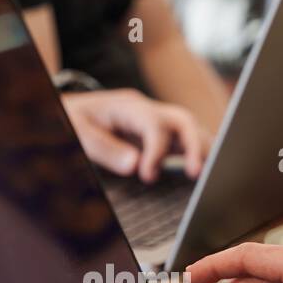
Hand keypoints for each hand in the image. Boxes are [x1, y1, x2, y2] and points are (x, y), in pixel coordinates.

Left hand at [61, 89, 209, 182]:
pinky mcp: (158, 134)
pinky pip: (183, 140)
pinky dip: (197, 153)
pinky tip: (206, 170)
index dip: (157, 151)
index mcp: (128, 106)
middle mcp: (147, 110)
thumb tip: (134, 165)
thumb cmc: (72, 119)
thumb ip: (104, 147)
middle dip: (194, 146)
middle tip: (197, 174)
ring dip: (202, 150)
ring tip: (213, 175)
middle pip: (183, 120)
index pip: (155, 124)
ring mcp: (155, 121)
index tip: (148, 176)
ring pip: (189, 129)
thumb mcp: (78, 131)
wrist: (69, 109)